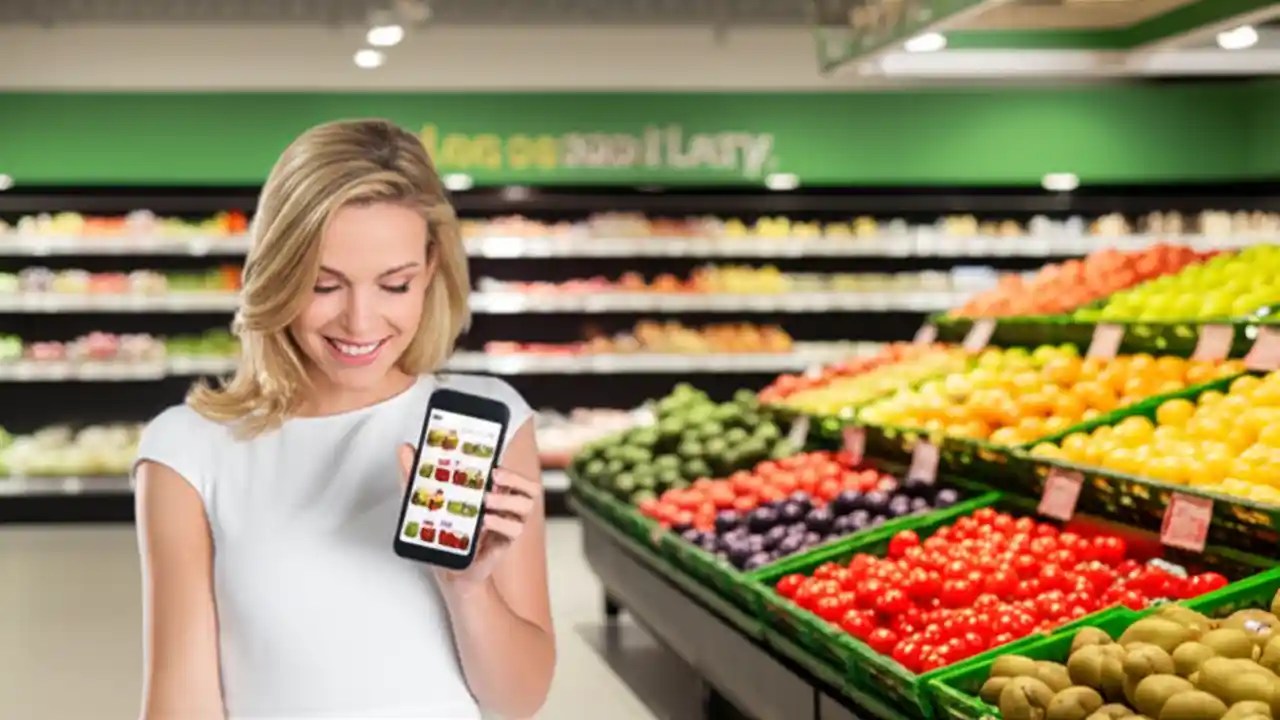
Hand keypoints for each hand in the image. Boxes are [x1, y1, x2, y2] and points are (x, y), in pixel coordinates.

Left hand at [397, 444, 538, 595]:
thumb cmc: (444, 531)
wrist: (449, 567)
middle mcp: (506, 506)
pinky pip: (514, 529)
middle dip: (514, 479)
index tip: (492, 466)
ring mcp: (508, 524)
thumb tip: (404, 448)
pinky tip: (484, 523)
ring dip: (506, 501)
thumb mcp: (425, 500)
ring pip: (526, 506)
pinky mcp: (505, 542)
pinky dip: (500, 524)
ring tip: (485, 503)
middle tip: (493, 479)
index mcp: (494, 492)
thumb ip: (416, 473)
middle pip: (530, 488)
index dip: (510, 469)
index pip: (513, 475)